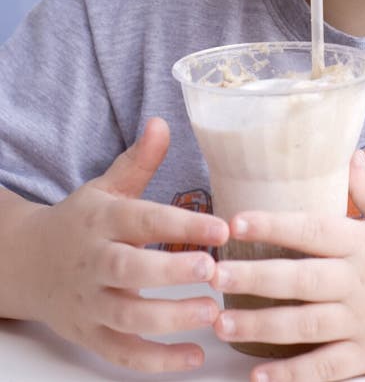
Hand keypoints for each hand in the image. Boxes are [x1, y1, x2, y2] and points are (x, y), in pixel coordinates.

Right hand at [21, 118, 227, 371]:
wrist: (27, 263)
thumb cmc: (82, 221)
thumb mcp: (106, 187)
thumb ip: (138, 161)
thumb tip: (163, 122)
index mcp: (102, 220)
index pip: (143, 221)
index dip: (182, 225)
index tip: (222, 228)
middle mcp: (94, 262)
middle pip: (129, 271)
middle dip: (171, 274)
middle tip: (214, 271)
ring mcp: (89, 302)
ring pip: (126, 318)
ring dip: (170, 320)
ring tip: (213, 313)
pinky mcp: (89, 334)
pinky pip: (121, 354)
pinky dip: (155, 362)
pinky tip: (193, 357)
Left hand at [211, 150, 364, 380]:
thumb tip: (350, 153)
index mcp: (364, 242)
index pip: (312, 229)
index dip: (273, 224)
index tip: (236, 221)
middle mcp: (360, 281)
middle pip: (300, 280)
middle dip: (254, 277)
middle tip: (213, 275)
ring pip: (306, 326)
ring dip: (262, 326)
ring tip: (222, 324)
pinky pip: (328, 369)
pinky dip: (294, 376)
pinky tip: (260, 378)